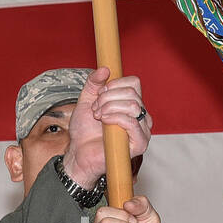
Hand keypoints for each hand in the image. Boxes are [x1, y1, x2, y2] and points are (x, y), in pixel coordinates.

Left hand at [64, 67, 151, 186]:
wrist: (79, 153)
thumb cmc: (85, 131)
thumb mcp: (86, 100)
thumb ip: (94, 83)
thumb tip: (105, 69)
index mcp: (131, 104)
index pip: (134, 82)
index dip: (115, 83)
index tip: (99, 94)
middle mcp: (141, 116)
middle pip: (133, 92)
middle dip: (108, 97)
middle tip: (95, 108)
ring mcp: (142, 130)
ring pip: (133, 105)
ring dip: (110, 107)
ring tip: (98, 116)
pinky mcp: (140, 143)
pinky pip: (132, 122)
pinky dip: (115, 118)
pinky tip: (104, 122)